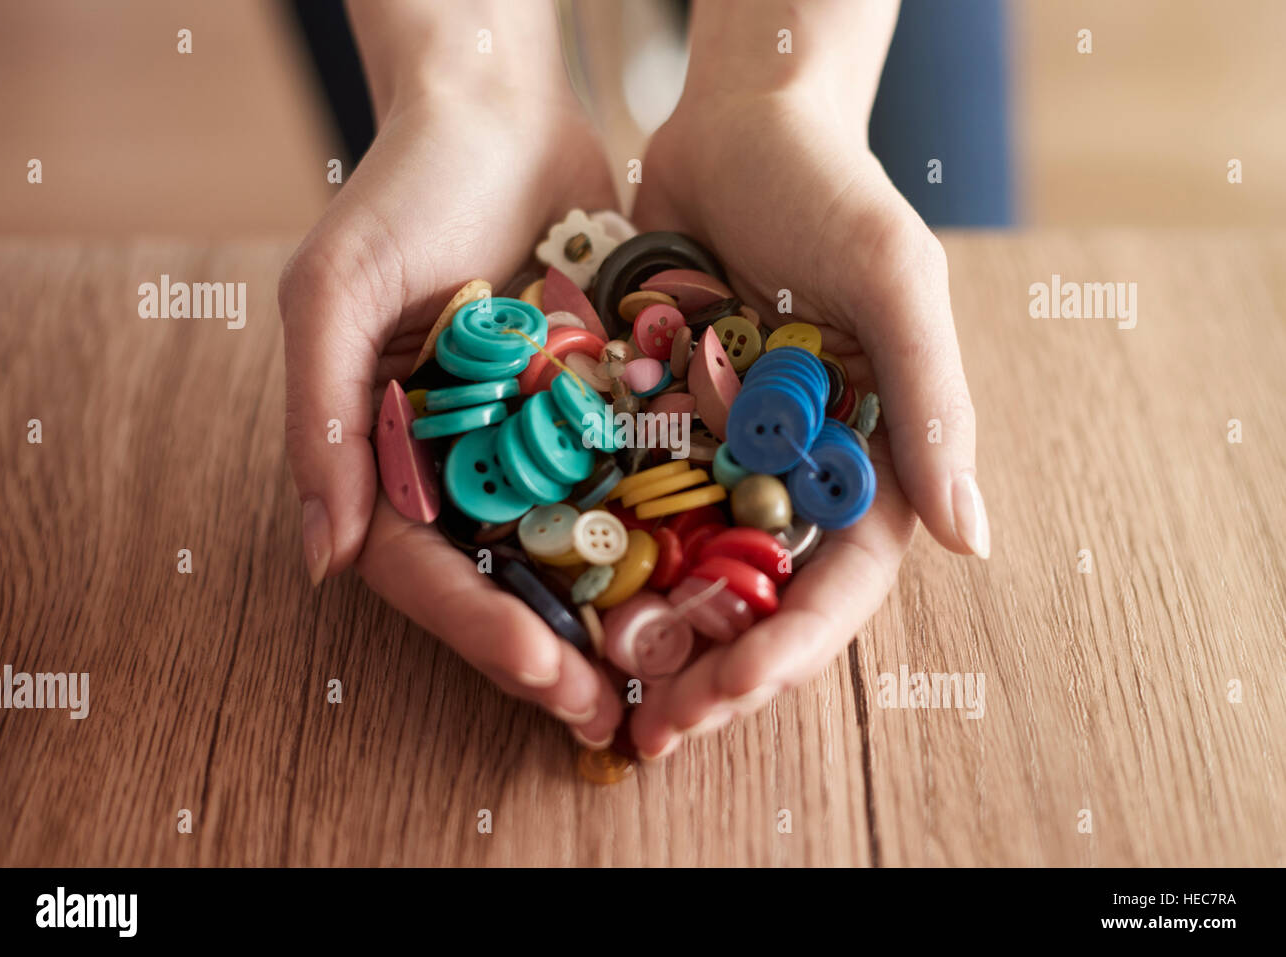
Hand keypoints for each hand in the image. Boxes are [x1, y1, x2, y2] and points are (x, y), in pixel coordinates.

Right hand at [278, 8, 624, 747]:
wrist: (499, 107)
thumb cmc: (401, 189)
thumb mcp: (336, 291)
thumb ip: (323, 422)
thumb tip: (323, 559)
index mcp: (385, 451)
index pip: (422, 566)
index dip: (477, 626)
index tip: (543, 672)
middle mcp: (458, 460)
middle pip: (498, 579)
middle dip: (549, 651)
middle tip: (610, 712)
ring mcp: (528, 441)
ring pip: (566, 553)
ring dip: (609, 620)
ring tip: (663, 679)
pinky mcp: (595, 411)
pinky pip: (624, 484)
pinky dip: (656, 536)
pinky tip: (706, 582)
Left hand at [626, 77, 985, 757]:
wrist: (738, 122)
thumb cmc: (832, 191)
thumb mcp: (893, 282)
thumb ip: (931, 403)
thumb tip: (971, 539)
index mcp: (868, 458)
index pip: (841, 580)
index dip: (791, 645)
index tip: (732, 690)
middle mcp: (796, 472)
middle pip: (758, 597)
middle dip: (711, 670)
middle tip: (651, 731)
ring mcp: (724, 455)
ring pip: (689, 573)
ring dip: (649, 639)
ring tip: (598, 696)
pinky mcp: (658, 425)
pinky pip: (629, 506)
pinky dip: (600, 559)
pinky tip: (553, 604)